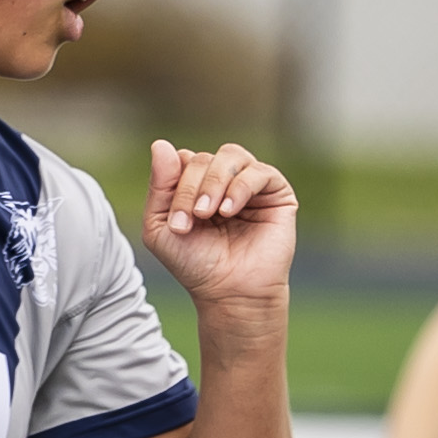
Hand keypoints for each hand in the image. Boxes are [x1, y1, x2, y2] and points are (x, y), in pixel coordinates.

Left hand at [140, 139, 298, 314]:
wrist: (229, 293)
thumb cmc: (196, 265)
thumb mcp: (160, 227)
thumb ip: (158, 187)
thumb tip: (161, 144)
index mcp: (198, 185)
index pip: (184, 160)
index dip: (176, 183)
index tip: (175, 223)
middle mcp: (225, 181)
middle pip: (204, 158)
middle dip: (192, 187)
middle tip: (192, 219)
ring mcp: (252, 186)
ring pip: (231, 156)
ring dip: (214, 182)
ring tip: (210, 213)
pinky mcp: (278, 194)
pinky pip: (259, 172)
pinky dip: (240, 187)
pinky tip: (229, 211)